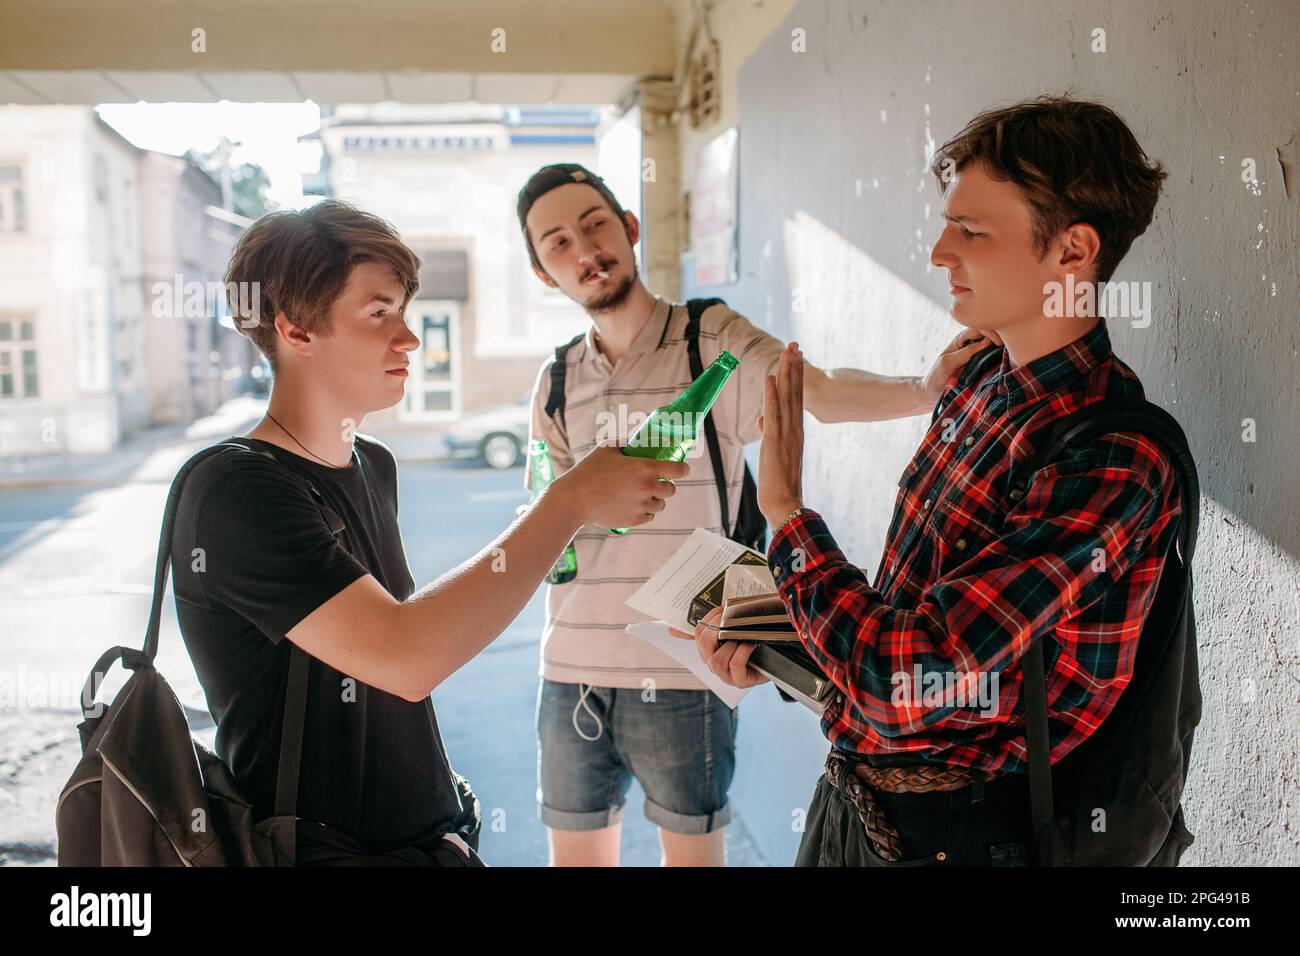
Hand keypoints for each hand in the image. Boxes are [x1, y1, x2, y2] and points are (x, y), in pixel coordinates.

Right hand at [552, 444, 686, 528]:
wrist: (574, 499)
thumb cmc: (589, 471)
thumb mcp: (607, 449)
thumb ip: (626, 443)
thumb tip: (637, 439)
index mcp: (645, 468)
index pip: (678, 470)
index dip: (682, 469)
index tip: (682, 470)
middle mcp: (647, 487)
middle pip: (671, 490)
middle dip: (666, 485)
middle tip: (654, 483)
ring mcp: (641, 506)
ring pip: (660, 504)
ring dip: (655, 499)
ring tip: (641, 495)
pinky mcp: (634, 520)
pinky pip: (649, 517)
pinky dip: (645, 512)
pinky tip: (633, 505)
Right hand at [670, 607, 769, 688]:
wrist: (772, 666)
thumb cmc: (752, 649)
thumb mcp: (735, 634)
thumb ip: (723, 624)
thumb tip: (702, 616)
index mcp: (709, 651)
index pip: (698, 634)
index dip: (709, 619)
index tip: (722, 609)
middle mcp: (713, 664)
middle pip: (704, 645)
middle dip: (716, 629)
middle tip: (728, 621)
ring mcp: (726, 675)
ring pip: (716, 660)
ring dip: (728, 645)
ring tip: (740, 638)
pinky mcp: (740, 681)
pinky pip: (735, 665)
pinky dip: (742, 652)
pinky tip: (750, 645)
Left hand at [757, 342, 805, 527]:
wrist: (785, 504)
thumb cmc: (779, 483)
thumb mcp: (775, 453)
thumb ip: (771, 433)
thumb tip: (763, 419)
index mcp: (795, 432)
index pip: (796, 398)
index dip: (796, 376)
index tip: (796, 357)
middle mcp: (795, 429)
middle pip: (795, 392)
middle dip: (794, 367)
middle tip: (795, 344)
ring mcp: (786, 435)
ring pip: (787, 398)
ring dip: (787, 373)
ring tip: (788, 351)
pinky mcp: (775, 442)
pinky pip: (774, 414)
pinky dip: (773, 395)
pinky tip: (773, 377)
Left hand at [921, 329, 1001, 401]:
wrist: (934, 393)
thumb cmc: (938, 375)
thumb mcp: (948, 363)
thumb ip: (966, 352)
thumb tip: (989, 342)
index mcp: (962, 339)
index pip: (981, 327)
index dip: (991, 332)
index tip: (998, 343)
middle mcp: (973, 344)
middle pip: (991, 334)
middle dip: (1001, 337)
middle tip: (1008, 347)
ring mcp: (980, 355)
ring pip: (996, 346)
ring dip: (1003, 348)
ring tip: (1010, 354)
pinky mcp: (985, 367)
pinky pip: (996, 359)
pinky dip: (1002, 358)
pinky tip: (1008, 362)